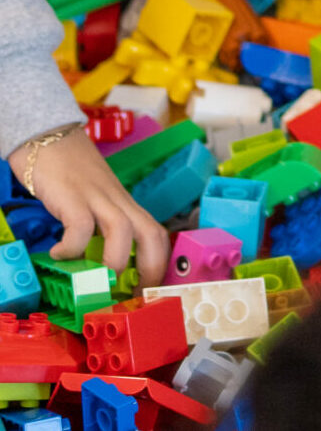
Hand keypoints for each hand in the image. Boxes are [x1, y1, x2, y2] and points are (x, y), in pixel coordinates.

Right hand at [11, 129, 168, 284]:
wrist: (50, 137)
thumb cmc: (73, 171)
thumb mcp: (95, 199)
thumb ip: (101, 224)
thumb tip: (100, 259)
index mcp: (126, 204)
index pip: (156, 234)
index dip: (159, 263)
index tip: (149, 289)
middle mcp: (118, 201)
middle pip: (151, 233)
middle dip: (150, 268)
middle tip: (134, 295)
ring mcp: (96, 197)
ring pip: (122, 230)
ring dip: (113, 261)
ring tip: (97, 280)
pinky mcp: (71, 196)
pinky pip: (80, 226)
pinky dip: (72, 247)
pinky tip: (59, 254)